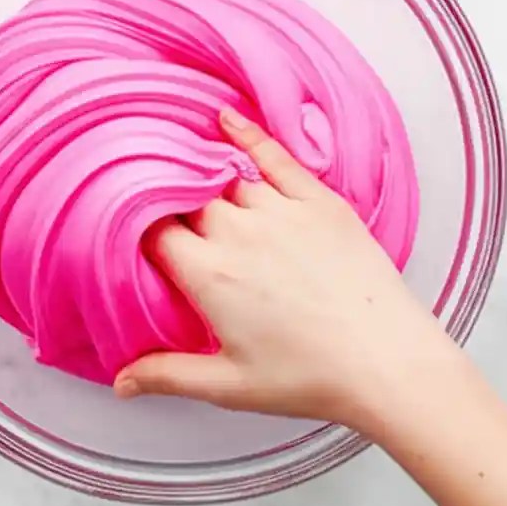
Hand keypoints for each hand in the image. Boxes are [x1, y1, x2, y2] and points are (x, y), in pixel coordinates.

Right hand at [114, 108, 452, 427]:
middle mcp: (239, 233)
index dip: (138, 228)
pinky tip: (226, 120)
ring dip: (202, 174)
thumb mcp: (229, 385)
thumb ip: (168, 375)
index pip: (154, 232)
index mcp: (209, 275)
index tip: (130, 229)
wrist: (386, 362)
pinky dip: (248, 136)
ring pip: (224, 178)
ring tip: (181, 163)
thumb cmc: (311, 376)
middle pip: (186, 200)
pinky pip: (276, 157)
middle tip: (157, 203)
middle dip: (168, 201)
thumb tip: (120, 383)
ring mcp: (282, 212)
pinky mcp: (320, 203)